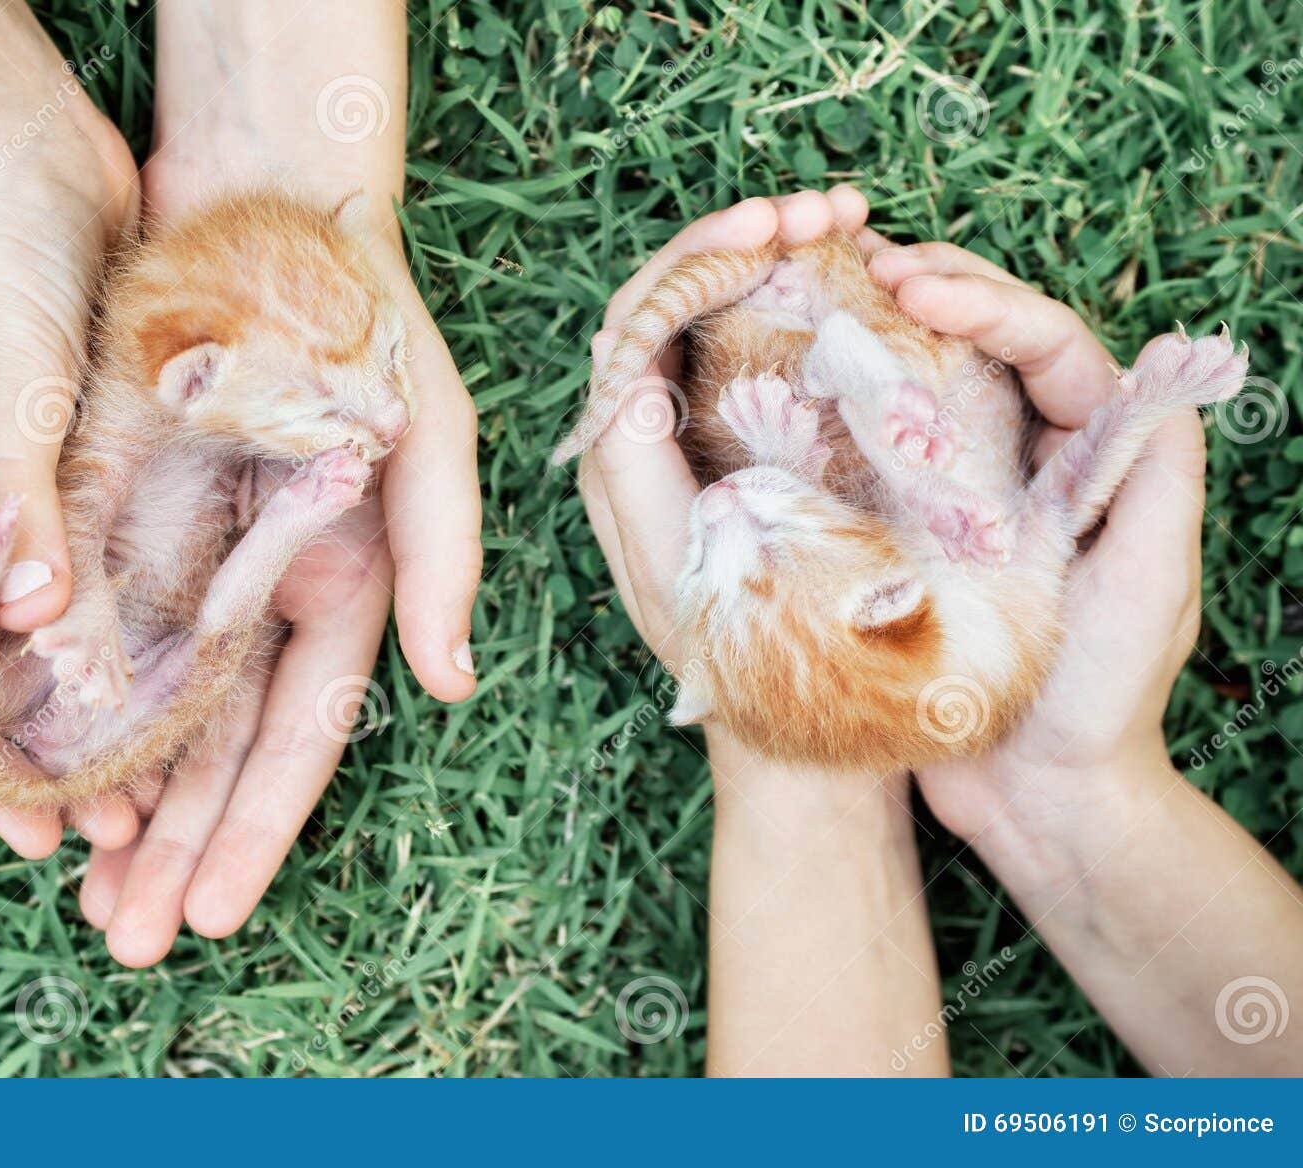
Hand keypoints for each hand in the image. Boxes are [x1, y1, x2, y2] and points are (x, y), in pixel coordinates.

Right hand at [0, 77, 139, 858]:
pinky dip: (136, 638)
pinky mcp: (78, 466)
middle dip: (49, 759)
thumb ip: (14, 503)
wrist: (21, 146)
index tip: (37, 838)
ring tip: (166, 786)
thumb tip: (31, 628)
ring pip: (54, 640)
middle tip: (121, 837)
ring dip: (102, 712)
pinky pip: (105, 578)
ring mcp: (18, 497)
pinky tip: (189, 677)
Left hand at [80, 131, 480, 970]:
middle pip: (222, 750)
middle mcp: (269, 598)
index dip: (258, 827)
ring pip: (161, 713)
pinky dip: (82, 711)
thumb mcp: (431, 434)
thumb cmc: (370, 325)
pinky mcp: (132, 528)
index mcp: (344, 589)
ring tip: (87, 893)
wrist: (265, 214)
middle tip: (128, 939)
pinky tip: (54, 774)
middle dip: (181, 846)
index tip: (210, 909)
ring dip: (129, 805)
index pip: (302, 735)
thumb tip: (454, 683)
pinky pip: (104, 639)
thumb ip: (443, 556)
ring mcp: (199, 569)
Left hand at [575, 189, 870, 686]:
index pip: (639, 319)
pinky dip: (813, 299)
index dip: (695, 260)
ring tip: (852, 217)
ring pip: (730, 312)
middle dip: (746, 240)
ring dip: (784, 254)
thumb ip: (632, 464)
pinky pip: (776, 348)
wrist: (795, 715)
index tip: (767, 228)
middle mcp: (654, 426)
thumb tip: (625, 353)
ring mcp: (711, 428)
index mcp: (620, 448)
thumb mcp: (674, 562)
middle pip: (682, 298)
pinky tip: (861, 268)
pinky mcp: (764, 439)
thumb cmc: (735, 650)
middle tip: (828, 206)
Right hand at [865, 241, 1206, 835]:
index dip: (985, 299)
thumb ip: (1159, 471)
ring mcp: (969, 497)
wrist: (1043, 799)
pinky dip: (845, 412)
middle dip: (932, 292)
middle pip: (987, 347)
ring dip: (884, 336)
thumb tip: (1156, 361)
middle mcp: (1036, 462)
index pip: (1048, 345)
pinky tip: (800, 388)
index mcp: (1101, 455)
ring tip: (827, 297)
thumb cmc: (1101, 696)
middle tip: (861, 266)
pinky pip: (880, 455)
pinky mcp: (914, 538)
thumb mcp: (1151, 579)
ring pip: (929, 387)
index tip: (912, 286)